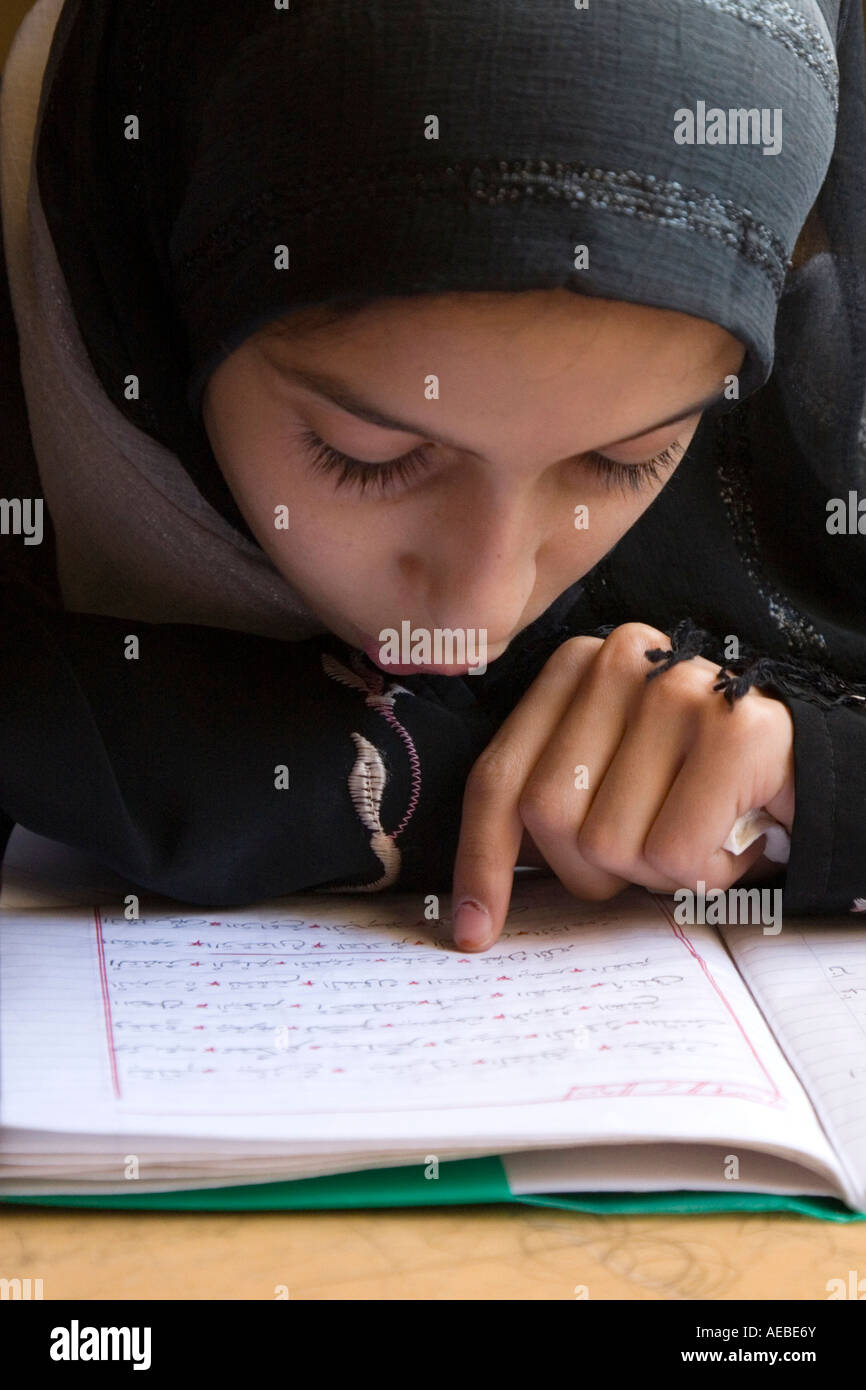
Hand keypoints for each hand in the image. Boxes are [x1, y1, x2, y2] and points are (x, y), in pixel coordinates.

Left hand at [451, 623, 794, 950]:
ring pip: (608, 843)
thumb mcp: (609, 776)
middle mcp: (618, 661)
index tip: (474, 930)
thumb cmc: (696, 782)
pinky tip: (731, 839)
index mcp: (571, 668)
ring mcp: (677, 690)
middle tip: (647, 854)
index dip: (480, 860)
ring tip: (696, 835)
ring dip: (655, 875)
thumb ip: (546, 803)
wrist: (808, 764)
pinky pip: (672, 854)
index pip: (497, 778)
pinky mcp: (734, 731)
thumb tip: (473, 909)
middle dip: (592, 869)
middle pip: (547, 817)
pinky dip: (702, 874)